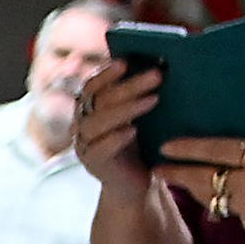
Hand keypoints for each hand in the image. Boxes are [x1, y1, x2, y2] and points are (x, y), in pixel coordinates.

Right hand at [74, 60, 164, 192]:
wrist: (133, 182)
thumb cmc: (139, 143)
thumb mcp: (138, 115)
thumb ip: (138, 94)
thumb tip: (161, 64)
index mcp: (90, 107)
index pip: (93, 85)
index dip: (108, 73)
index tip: (127, 61)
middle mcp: (82, 123)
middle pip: (100, 100)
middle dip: (129, 86)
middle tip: (157, 75)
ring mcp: (84, 144)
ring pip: (97, 122)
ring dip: (126, 109)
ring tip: (153, 100)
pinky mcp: (93, 164)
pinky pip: (99, 149)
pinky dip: (115, 138)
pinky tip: (133, 130)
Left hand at [157, 138, 244, 243]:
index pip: (216, 150)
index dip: (189, 148)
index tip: (167, 145)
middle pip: (203, 178)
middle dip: (177, 174)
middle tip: (157, 169)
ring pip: (216, 197)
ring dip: (201, 190)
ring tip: (185, 182)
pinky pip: (237, 213)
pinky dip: (233, 205)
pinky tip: (235, 200)